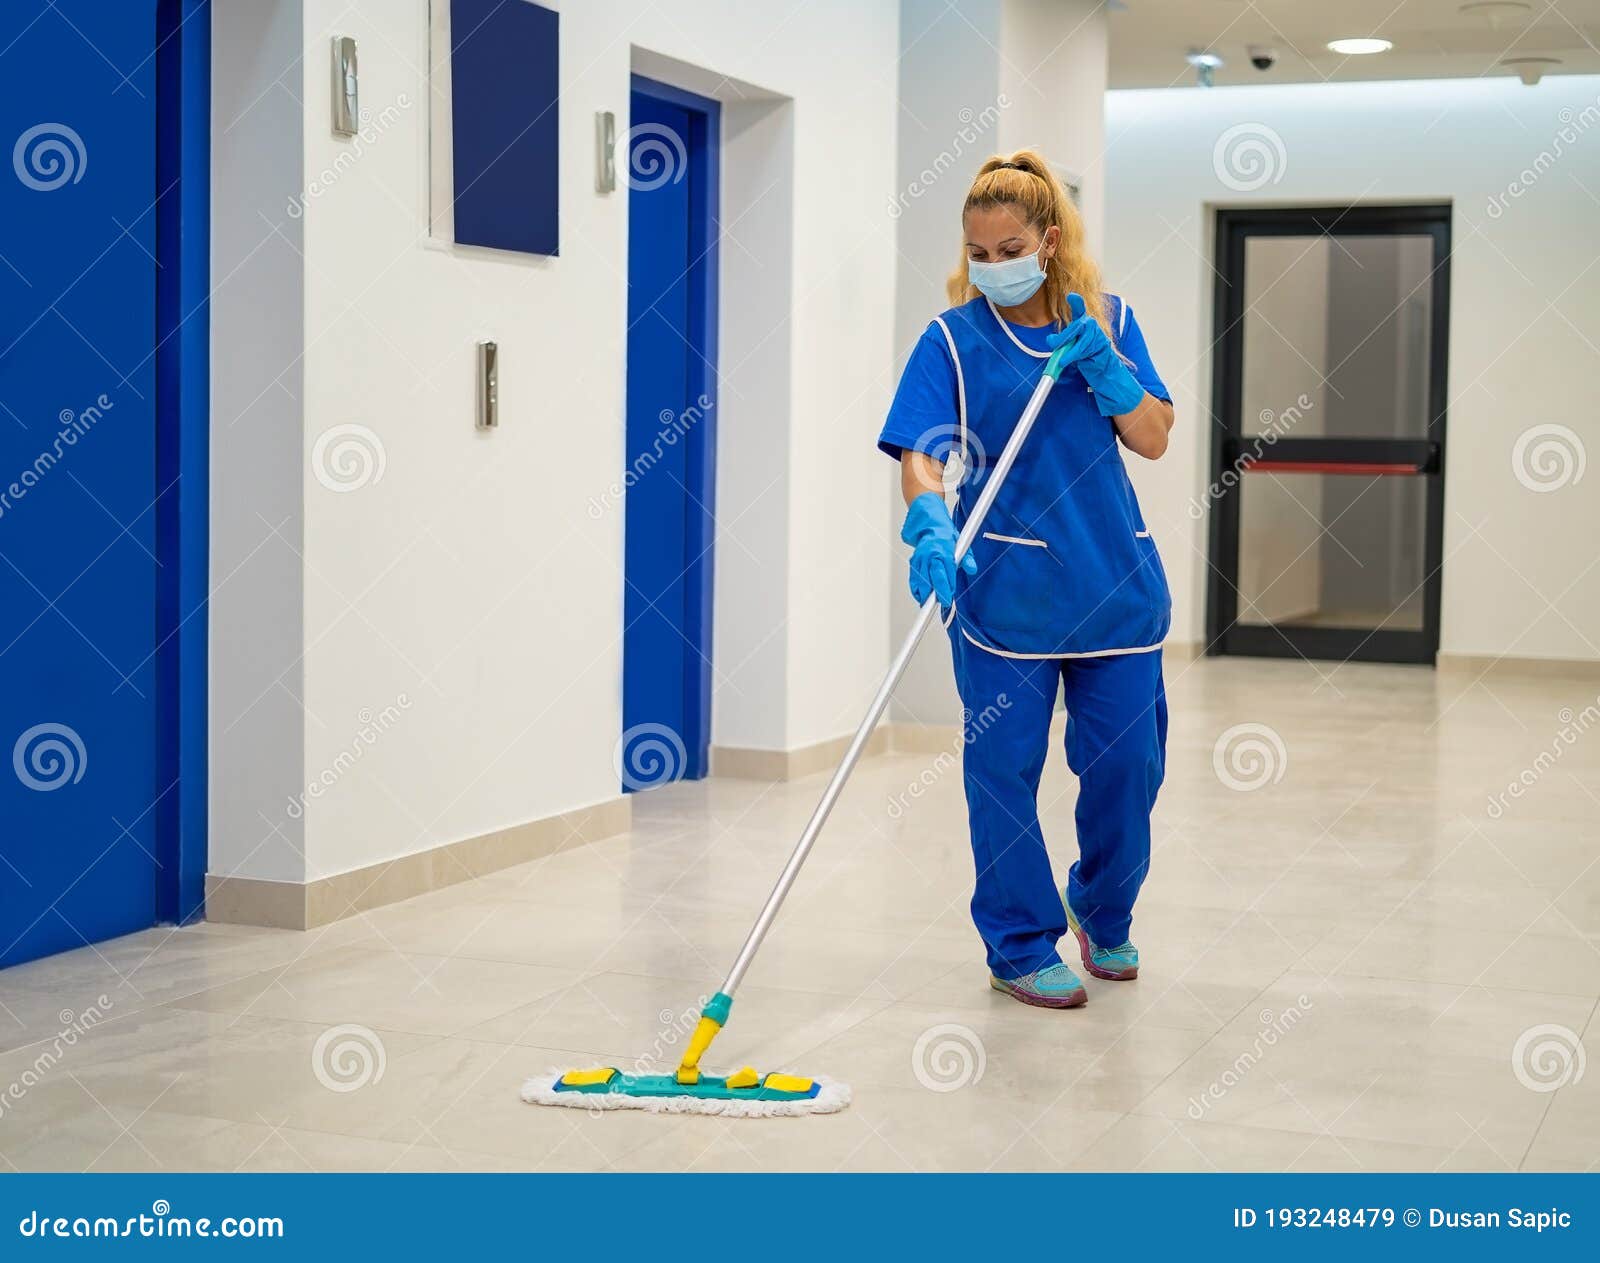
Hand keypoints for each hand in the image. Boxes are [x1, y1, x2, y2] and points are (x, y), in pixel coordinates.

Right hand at [901, 491, 975, 610]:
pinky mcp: (913, 563)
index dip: (945, 589)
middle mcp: (928, 556)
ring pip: (920, 581)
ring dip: (925, 594)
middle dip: (936, 594)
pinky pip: (914, 579)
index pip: (943, 574)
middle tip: (942, 603)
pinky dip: (917, 589)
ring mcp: (919, 559)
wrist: (928, 523)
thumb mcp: (961, 542)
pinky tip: (922, 597)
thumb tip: (972, 569)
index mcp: (941, 551)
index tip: (948, 599)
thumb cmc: (944, 533)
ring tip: (929, 605)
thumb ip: (967, 558)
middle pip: (930, 580)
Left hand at [1046, 293, 1145, 416]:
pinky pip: (1085, 349)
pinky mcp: (1102, 347)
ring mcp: (1099, 337)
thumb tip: (1051, 340)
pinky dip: (1073, 355)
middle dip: (1064, 336)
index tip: (1071, 296)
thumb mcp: (1070, 350)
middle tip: (1052, 343)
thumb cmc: (1087, 361)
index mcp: (1084, 326)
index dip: (1076, 303)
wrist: (1105, 375)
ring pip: (1082, 338)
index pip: (1080, 311)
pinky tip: (1066, 361)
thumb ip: (1061, 343)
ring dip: (1068, 348)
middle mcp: (1093, 328)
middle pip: (1078, 325)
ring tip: (1061, 359)